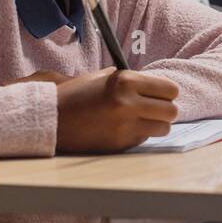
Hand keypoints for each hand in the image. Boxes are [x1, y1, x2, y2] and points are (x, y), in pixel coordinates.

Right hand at [10, 67, 179, 152]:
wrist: (50, 119)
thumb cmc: (76, 95)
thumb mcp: (102, 78)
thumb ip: (129, 79)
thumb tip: (154, 84)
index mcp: (125, 81)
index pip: (170, 90)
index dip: (168, 92)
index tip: (162, 94)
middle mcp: (128, 104)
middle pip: (172, 111)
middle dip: (166, 110)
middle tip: (155, 108)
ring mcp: (124, 127)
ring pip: (163, 128)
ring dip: (156, 124)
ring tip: (142, 119)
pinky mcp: (119, 144)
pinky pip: (144, 139)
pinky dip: (139, 134)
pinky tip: (124, 129)